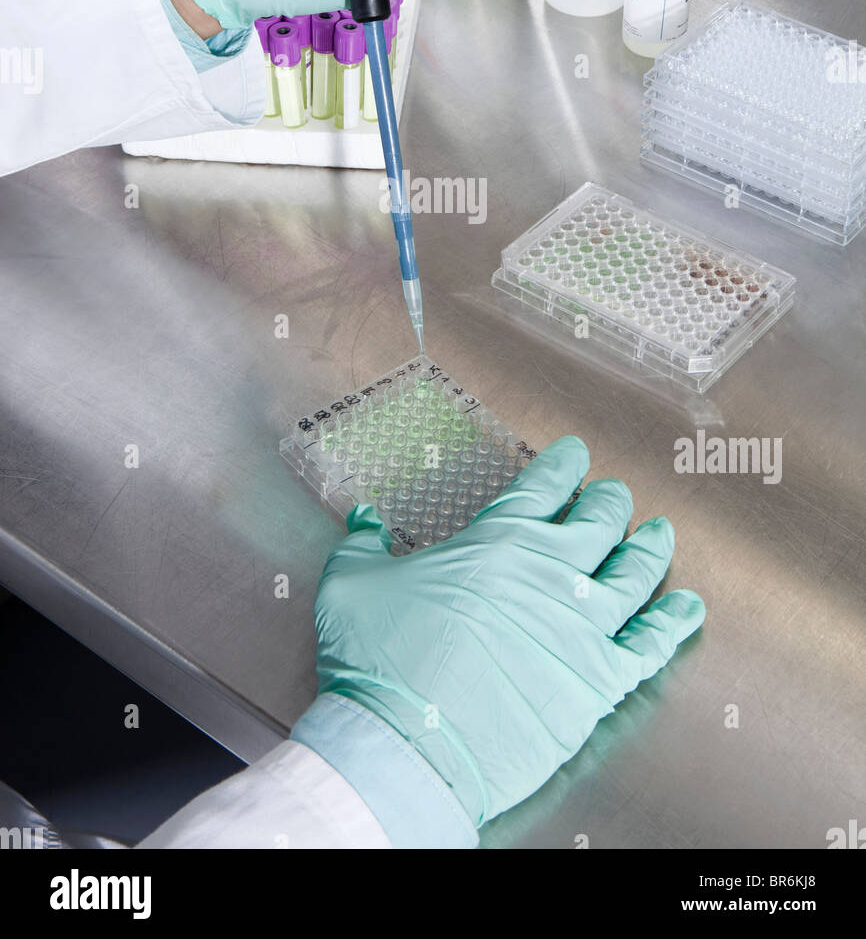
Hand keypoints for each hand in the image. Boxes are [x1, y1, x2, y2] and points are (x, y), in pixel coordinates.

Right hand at [313, 436, 704, 825]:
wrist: (407, 743)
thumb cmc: (380, 658)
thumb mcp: (352, 585)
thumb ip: (362, 545)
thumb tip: (363, 519)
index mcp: (499, 540)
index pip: (544, 485)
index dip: (563, 464)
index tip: (574, 454)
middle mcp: (551, 572)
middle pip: (599, 521)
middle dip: (609, 501)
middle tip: (614, 494)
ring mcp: (583, 625)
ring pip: (636, 572)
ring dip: (651, 548)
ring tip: (660, 533)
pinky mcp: (600, 680)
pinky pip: (653, 643)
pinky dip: (674, 621)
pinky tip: (686, 608)